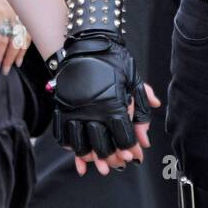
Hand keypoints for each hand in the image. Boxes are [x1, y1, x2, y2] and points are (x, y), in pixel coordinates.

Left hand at [0, 0, 28, 74]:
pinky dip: (28, 43)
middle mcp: (14, 15)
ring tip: (14, 64)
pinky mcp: (27, 10)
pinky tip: (24, 50)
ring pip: (24, 38)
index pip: (0, 40)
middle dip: (8, 58)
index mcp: (0, 12)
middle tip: (4, 71)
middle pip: (13, 42)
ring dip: (19, 53)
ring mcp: (22, 13)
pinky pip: (30, 30)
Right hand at [51, 35, 157, 174]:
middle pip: (101, 146)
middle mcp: (94, 111)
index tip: (132, 156)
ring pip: (80, 144)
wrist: (87, 42)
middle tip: (114, 165)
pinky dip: (68, 144)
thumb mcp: (134, 80)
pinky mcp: (61, 106)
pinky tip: (74, 149)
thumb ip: (141, 110)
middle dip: (110, 159)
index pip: (123, 138)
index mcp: (114, 105)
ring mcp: (75, 110)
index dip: (129, 150)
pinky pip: (62, 133)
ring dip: (88, 157)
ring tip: (94, 163)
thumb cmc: (114, 61)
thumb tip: (146, 139)